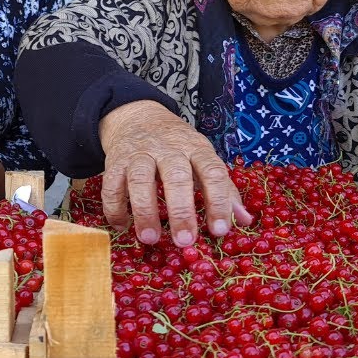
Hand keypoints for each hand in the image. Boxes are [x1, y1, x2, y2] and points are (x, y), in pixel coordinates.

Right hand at [98, 101, 253, 246]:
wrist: (138, 117)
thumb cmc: (178, 148)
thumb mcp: (203, 160)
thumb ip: (223, 190)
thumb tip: (246, 220)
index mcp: (196, 149)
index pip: (212, 172)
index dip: (218, 202)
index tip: (220, 231)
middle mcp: (168, 149)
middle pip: (176, 176)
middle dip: (180, 210)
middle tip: (184, 241)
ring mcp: (140, 153)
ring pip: (140, 178)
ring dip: (145, 210)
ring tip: (150, 238)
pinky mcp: (115, 161)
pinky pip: (111, 184)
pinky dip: (114, 207)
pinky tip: (121, 226)